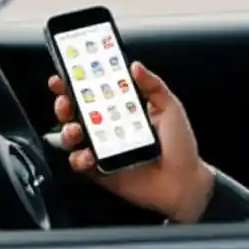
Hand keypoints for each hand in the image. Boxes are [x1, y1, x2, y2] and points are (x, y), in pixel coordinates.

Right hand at [49, 63, 214, 222]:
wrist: (185, 182)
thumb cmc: (180, 145)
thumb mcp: (170, 108)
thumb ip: (153, 85)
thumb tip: (135, 65)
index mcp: (122, 109)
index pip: (94, 91)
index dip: (77, 81)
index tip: (67, 72)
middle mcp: (108, 128)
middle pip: (75, 112)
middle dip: (64, 102)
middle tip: (66, 99)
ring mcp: (102, 149)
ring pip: (72, 137)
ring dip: (67, 130)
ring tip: (76, 129)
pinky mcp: (100, 171)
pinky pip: (80, 163)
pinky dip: (79, 158)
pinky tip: (89, 155)